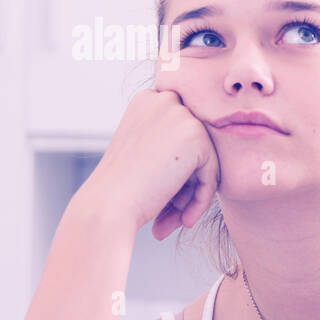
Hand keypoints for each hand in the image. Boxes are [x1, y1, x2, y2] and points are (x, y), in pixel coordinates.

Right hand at [76, 88, 221, 241]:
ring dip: (193, 194)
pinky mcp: (196, 135)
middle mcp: (163, 99)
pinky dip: (202, 199)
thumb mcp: (146, 156)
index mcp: (148, 101)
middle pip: (196, 148)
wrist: (106, 206)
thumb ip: (173, 147)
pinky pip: (212, 173)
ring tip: (175, 220)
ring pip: (206, 161)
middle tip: (171, 214)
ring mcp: (180, 114)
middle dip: (187, 184)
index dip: (177, 170)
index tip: (164, 197)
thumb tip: (203, 154)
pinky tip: (184, 220)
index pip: (183, 136)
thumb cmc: (121, 189)